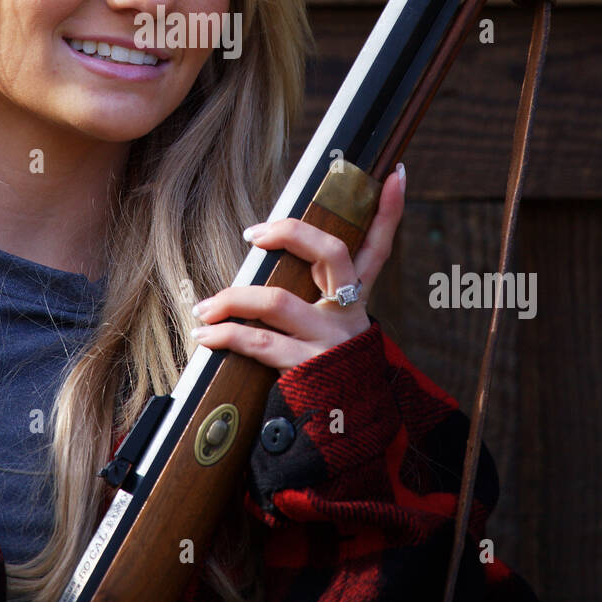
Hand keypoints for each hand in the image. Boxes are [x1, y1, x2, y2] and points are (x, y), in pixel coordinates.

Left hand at [189, 163, 405, 372]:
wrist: (345, 428)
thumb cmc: (326, 366)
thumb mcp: (331, 327)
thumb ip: (313, 293)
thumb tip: (270, 256)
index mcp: (357, 296)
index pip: (379, 245)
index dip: (391, 210)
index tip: (396, 174)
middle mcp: (349, 312)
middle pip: (331, 253)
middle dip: (291, 233)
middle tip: (254, 232)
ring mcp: (330, 339)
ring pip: (279, 301)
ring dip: (232, 299)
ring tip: (204, 306)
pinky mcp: (307, 367)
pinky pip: (260, 343)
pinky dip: (227, 335)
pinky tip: (206, 335)